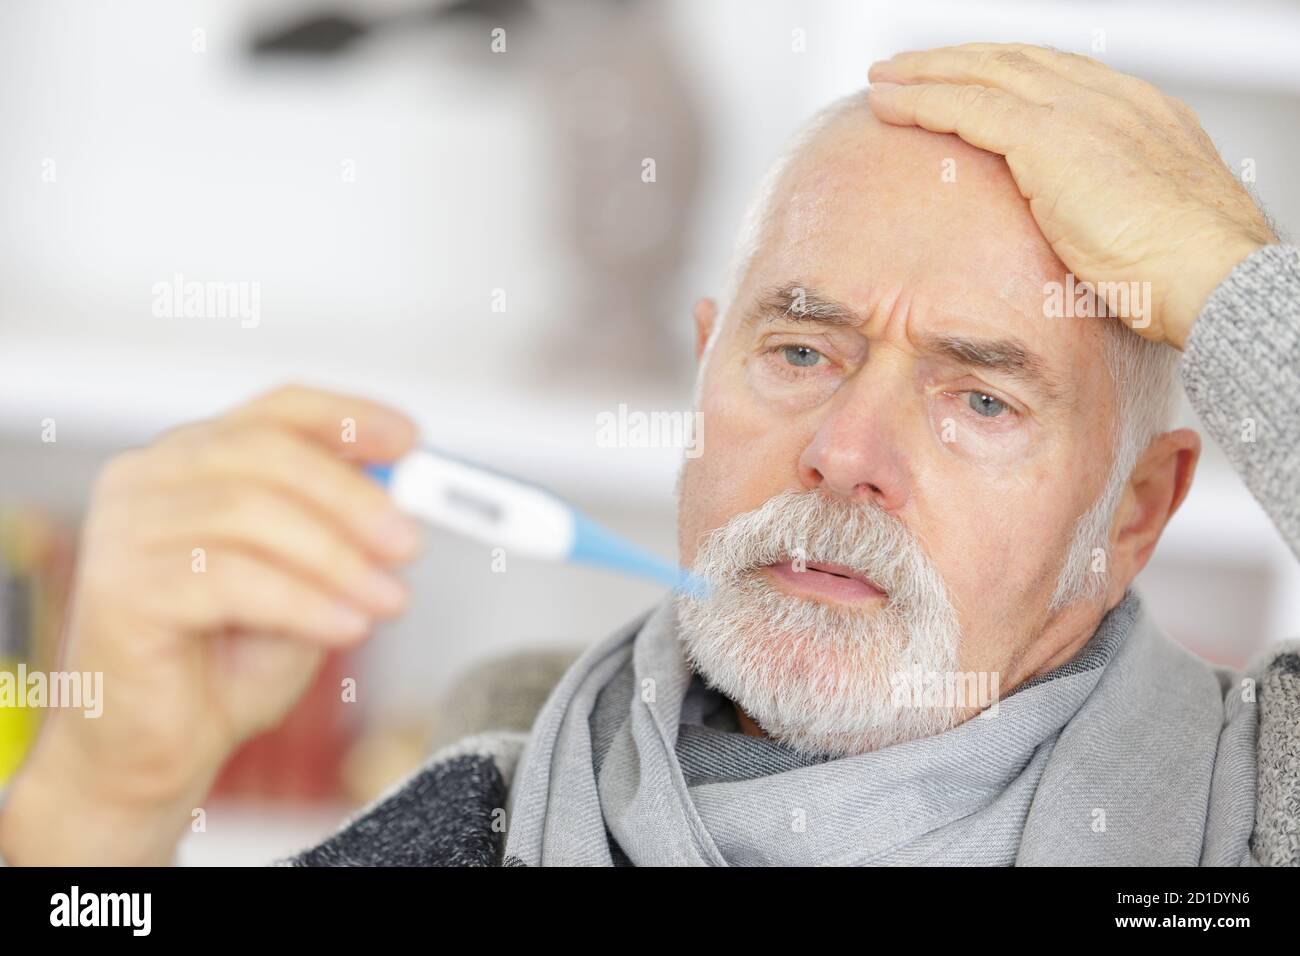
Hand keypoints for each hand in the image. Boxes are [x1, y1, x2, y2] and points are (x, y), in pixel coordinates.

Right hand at [0, 385, 421, 863]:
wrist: (154, 752)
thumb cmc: (224, 663)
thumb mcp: (305, 581)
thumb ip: (339, 532)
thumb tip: (400, 492)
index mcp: (190, 461)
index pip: (275, 411)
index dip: (348, 418)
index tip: (410, 440)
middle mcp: (147, 480)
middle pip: (267, 453)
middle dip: (352, 497)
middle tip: (409, 542)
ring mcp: (124, 530)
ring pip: (251, 513)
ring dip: (337, 559)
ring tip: (388, 601)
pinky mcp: (121, 589)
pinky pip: (231, 579)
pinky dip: (304, 602)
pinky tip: (347, 628)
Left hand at [867, 43, 1276, 348]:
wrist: (1211, 274)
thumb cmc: (1187, 270)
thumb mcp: (1148, 224)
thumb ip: (1110, 207)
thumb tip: (1081, 229)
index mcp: (1137, 114)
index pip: (1054, 77)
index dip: (1001, 74)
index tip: (967, 81)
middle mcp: (1108, 99)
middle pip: (1013, 62)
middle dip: (956, 61)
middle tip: (910, 66)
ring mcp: (1079, 112)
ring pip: (982, 74)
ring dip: (926, 74)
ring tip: (884, 78)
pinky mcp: (1047, 138)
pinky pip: (967, 107)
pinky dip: (923, 101)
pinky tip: (890, 103)